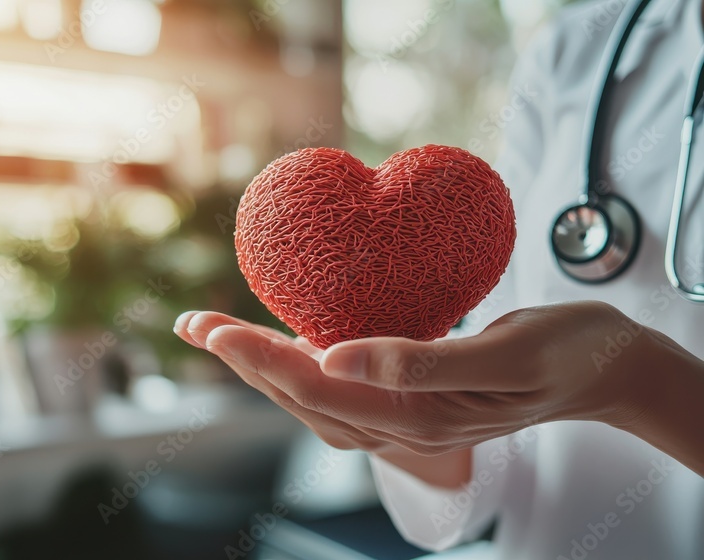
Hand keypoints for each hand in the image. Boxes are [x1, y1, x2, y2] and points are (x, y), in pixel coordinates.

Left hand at [174, 302, 658, 458]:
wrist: (610, 367)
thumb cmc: (570, 353)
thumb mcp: (508, 354)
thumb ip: (422, 364)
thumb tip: (336, 356)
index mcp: (421, 418)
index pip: (320, 390)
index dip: (262, 360)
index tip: (214, 330)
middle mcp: (404, 423)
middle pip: (303, 395)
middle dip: (242, 360)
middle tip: (192, 324)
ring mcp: (407, 414)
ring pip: (315, 393)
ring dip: (261, 363)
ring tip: (215, 333)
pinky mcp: (412, 395)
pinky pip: (340, 383)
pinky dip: (300, 360)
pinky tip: (283, 341)